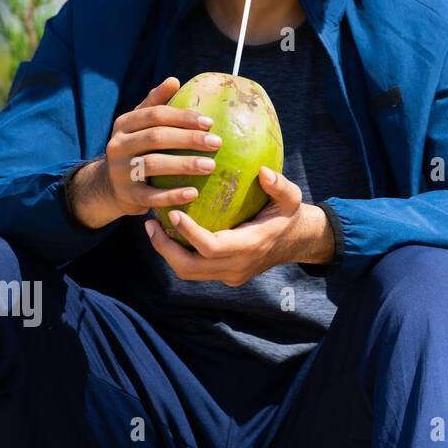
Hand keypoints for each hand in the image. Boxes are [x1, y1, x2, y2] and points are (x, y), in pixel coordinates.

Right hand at [74, 77, 223, 227]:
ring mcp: (120, 171)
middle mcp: (118, 145)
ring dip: (184, 165)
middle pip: (156, 138)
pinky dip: (172, 195)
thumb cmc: (137, 147)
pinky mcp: (127, 195)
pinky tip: (194, 193)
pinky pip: (151, 196)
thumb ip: (155, 104)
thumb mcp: (140, 124)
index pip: (155, 115)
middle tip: (217, 143)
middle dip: (189, 139)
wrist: (111, 185)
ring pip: (152, 165)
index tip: (210, 123)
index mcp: (124, 124)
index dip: (183, 117)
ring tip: (210, 166)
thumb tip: (173, 80)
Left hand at [143, 165, 327, 286]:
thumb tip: (263, 171)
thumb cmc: (289, 214)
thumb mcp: (291, 197)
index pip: (212, 247)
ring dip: (167, 252)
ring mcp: (229, 275)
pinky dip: (179, 253)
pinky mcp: (224, 276)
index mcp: (251, 246)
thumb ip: (279, 186)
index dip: (189, 234)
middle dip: (164, 248)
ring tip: (154, 227)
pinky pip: (195, 269)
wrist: (297, 242)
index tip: (173, 213)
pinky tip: (170, 231)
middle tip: (150, 223)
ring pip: (188, 272)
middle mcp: (237, 266)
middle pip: (190, 267)